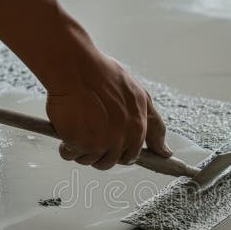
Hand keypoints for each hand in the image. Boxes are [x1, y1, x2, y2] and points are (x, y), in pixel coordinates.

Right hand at [45, 42, 171, 170]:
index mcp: (138, 128)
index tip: (107, 142)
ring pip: (88, 160)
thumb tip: (166, 153)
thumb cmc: (103, 76)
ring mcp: (101, 143)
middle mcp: (122, 138)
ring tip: (77, 125)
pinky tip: (65, 127)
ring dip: (79, 148)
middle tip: (88, 129)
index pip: (131, 156)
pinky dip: (64, 145)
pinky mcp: (80, 143)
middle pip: (108, 162)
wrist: (75, 67)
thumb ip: (154, 125)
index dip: (117, 151)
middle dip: (97, 151)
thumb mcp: (139, 96)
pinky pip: (68, 155)